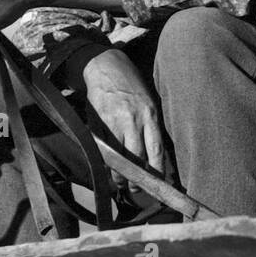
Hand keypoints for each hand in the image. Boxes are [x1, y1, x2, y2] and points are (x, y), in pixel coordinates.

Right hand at [82, 49, 166, 181]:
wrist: (106, 67)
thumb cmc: (131, 86)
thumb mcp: (148, 102)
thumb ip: (151, 126)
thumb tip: (154, 155)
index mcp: (150, 114)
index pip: (156, 150)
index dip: (157, 170)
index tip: (158, 183)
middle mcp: (133, 119)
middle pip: (136, 157)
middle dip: (136, 178)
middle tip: (135, 189)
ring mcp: (113, 122)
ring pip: (118, 157)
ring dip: (119, 174)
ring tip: (121, 182)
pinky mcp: (97, 123)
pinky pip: (102, 149)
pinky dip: (106, 162)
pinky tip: (108, 168)